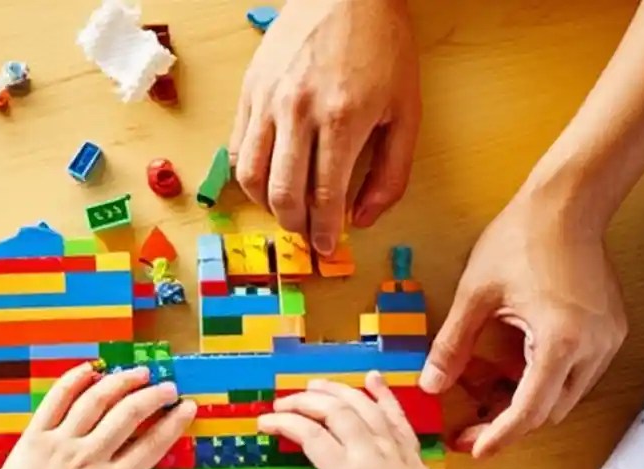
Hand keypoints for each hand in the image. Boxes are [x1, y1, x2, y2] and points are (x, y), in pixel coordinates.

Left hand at [0, 365, 197, 468]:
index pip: (152, 445)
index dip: (174, 423)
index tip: (188, 407)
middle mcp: (87, 459)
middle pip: (128, 414)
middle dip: (154, 395)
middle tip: (168, 387)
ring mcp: (59, 444)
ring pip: (96, 400)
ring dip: (122, 381)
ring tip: (139, 372)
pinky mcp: (34, 436)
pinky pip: (56, 400)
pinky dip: (75, 380)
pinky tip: (91, 369)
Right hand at [230, 0, 420, 254]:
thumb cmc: (382, 47)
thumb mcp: (406, 111)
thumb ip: (391, 172)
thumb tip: (363, 217)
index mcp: (343, 119)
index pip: (325, 196)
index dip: (324, 231)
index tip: (326, 247)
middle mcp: (298, 112)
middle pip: (283, 194)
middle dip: (295, 225)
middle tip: (307, 232)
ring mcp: (268, 101)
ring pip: (251, 177)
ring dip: (267, 205)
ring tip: (286, 209)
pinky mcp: (249, 91)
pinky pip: (237, 148)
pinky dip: (249, 175)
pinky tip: (268, 179)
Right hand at [256, 373, 468, 468]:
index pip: (310, 436)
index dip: (284, 423)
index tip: (263, 422)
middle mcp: (372, 452)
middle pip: (335, 411)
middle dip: (305, 401)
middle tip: (281, 403)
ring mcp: (394, 448)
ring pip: (364, 405)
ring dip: (337, 390)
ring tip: (314, 385)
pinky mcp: (411, 451)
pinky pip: (395, 414)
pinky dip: (383, 394)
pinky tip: (373, 378)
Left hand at [420, 189, 627, 456]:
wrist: (568, 203)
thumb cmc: (521, 239)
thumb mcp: (474, 295)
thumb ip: (453, 345)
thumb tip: (431, 385)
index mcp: (560, 340)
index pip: (530, 410)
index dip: (501, 436)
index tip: (475, 449)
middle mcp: (593, 347)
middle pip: (549, 411)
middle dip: (508, 423)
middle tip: (468, 425)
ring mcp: (608, 340)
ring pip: (565, 395)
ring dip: (526, 400)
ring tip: (483, 389)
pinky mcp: (611, 331)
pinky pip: (576, 372)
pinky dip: (544, 379)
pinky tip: (511, 365)